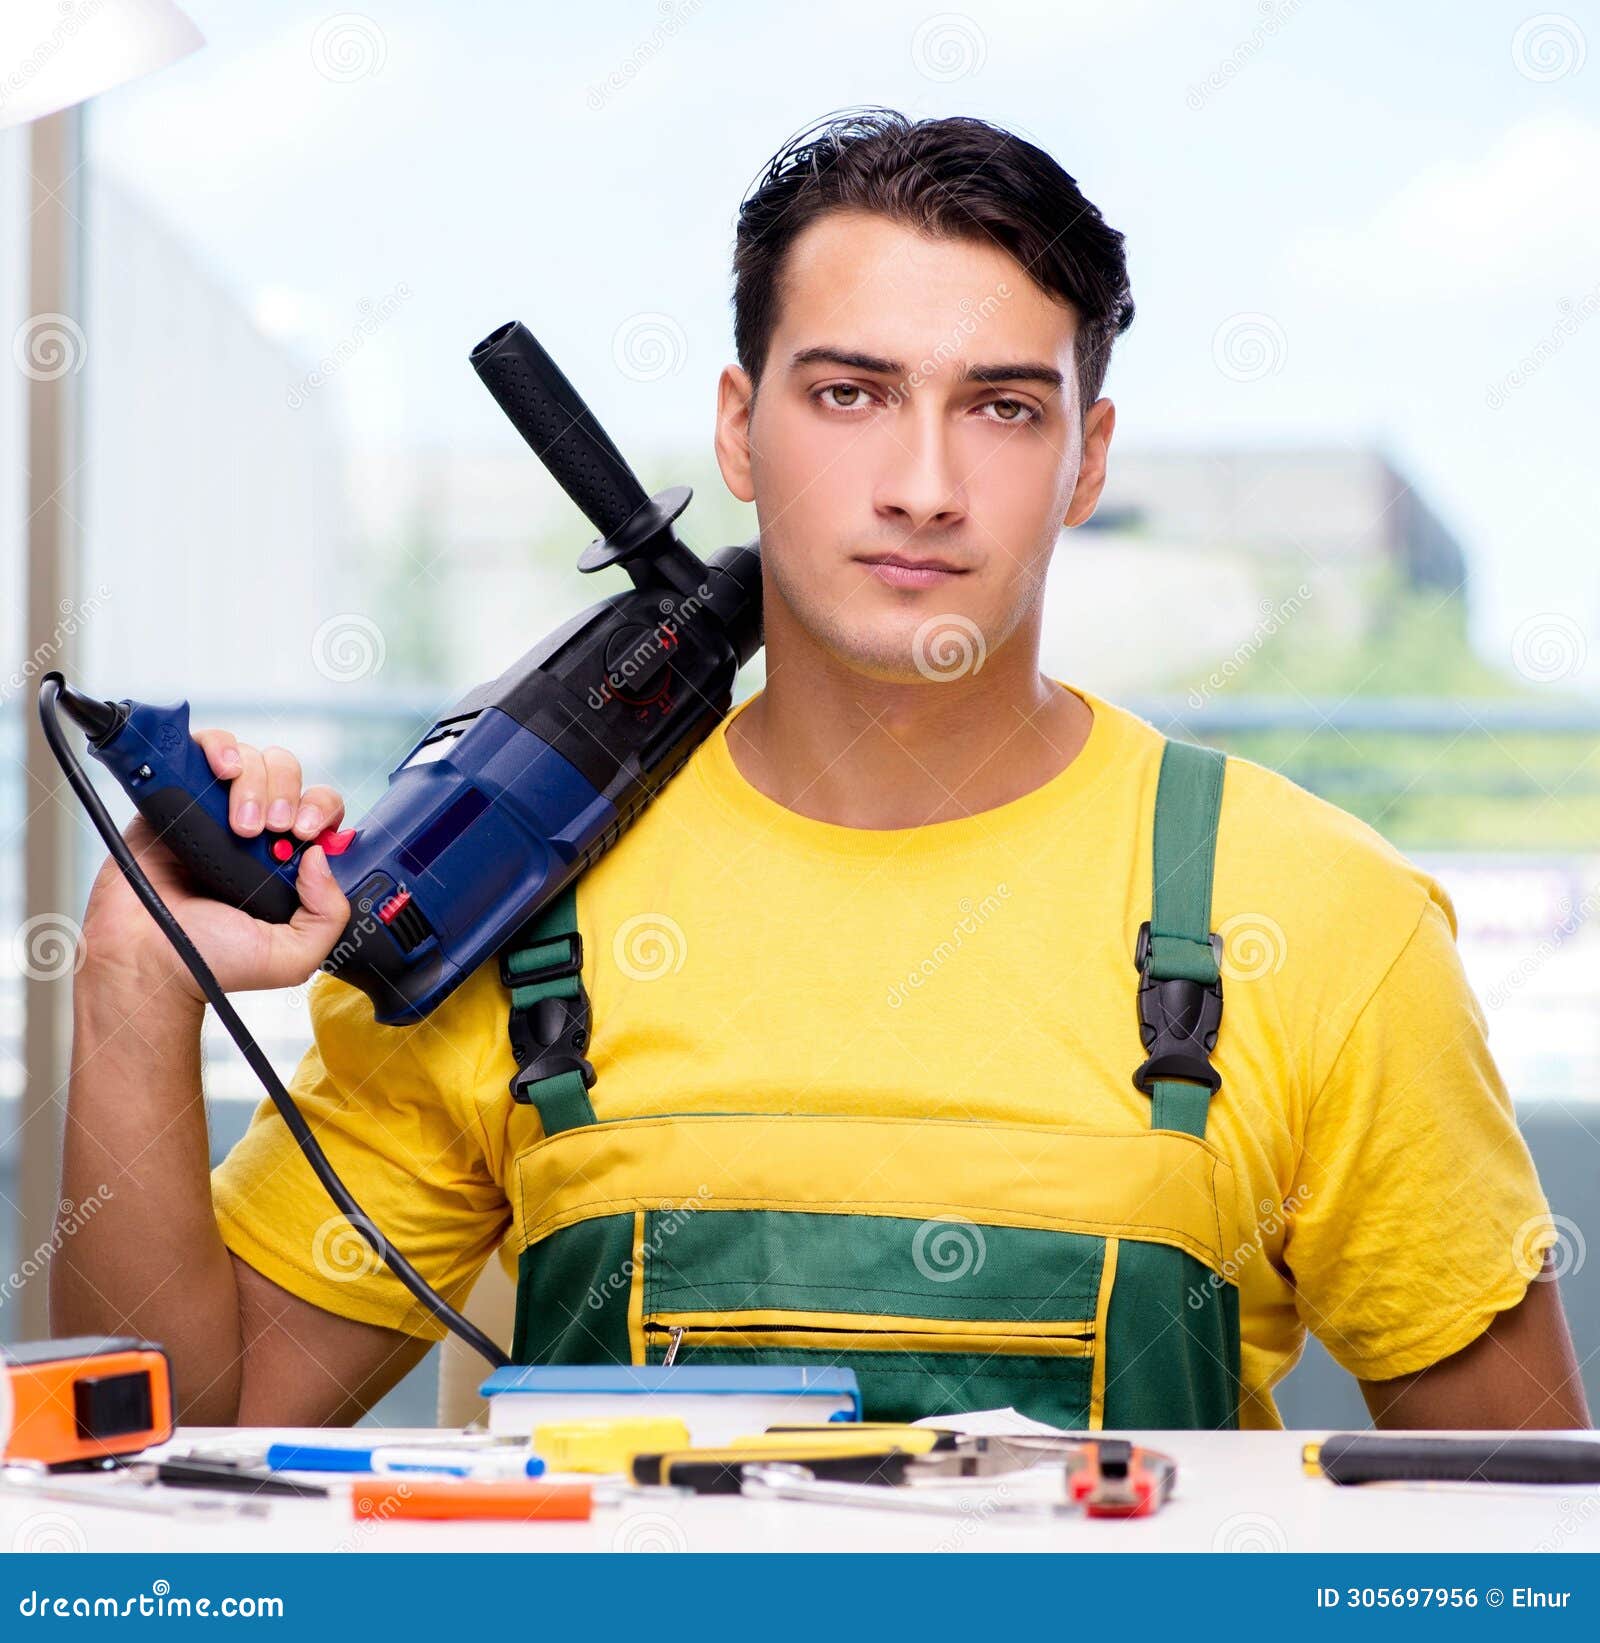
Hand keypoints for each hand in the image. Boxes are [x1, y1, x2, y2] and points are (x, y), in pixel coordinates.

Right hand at [79, 730, 351, 1005]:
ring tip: (238, 823)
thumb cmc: (208, 959)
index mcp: (288, 858)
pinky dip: (220, 747)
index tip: (305, 832)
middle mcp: (256, 829)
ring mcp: (215, 808)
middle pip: (289, 775)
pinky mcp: (177, 794)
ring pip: (253, 759)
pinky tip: (224, 770)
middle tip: (269, 829)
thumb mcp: (291, 955)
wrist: (143, 958)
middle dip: (286, 794)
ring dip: (254, 781)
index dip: (321, 810)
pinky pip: (205, 748)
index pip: (321, 811)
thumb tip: (322, 857)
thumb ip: (328, 916)